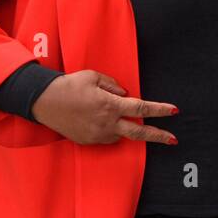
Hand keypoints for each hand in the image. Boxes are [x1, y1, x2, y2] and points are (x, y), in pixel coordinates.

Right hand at [31, 70, 176, 144]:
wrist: (42, 101)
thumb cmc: (69, 85)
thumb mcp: (94, 77)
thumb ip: (114, 86)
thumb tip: (126, 94)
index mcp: (110, 104)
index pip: (141, 108)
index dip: (160, 110)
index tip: (174, 111)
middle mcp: (106, 123)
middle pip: (139, 132)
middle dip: (158, 136)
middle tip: (173, 139)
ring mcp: (97, 134)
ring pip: (121, 135)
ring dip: (126, 128)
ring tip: (114, 117)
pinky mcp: (88, 141)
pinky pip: (106, 138)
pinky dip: (110, 131)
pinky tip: (101, 121)